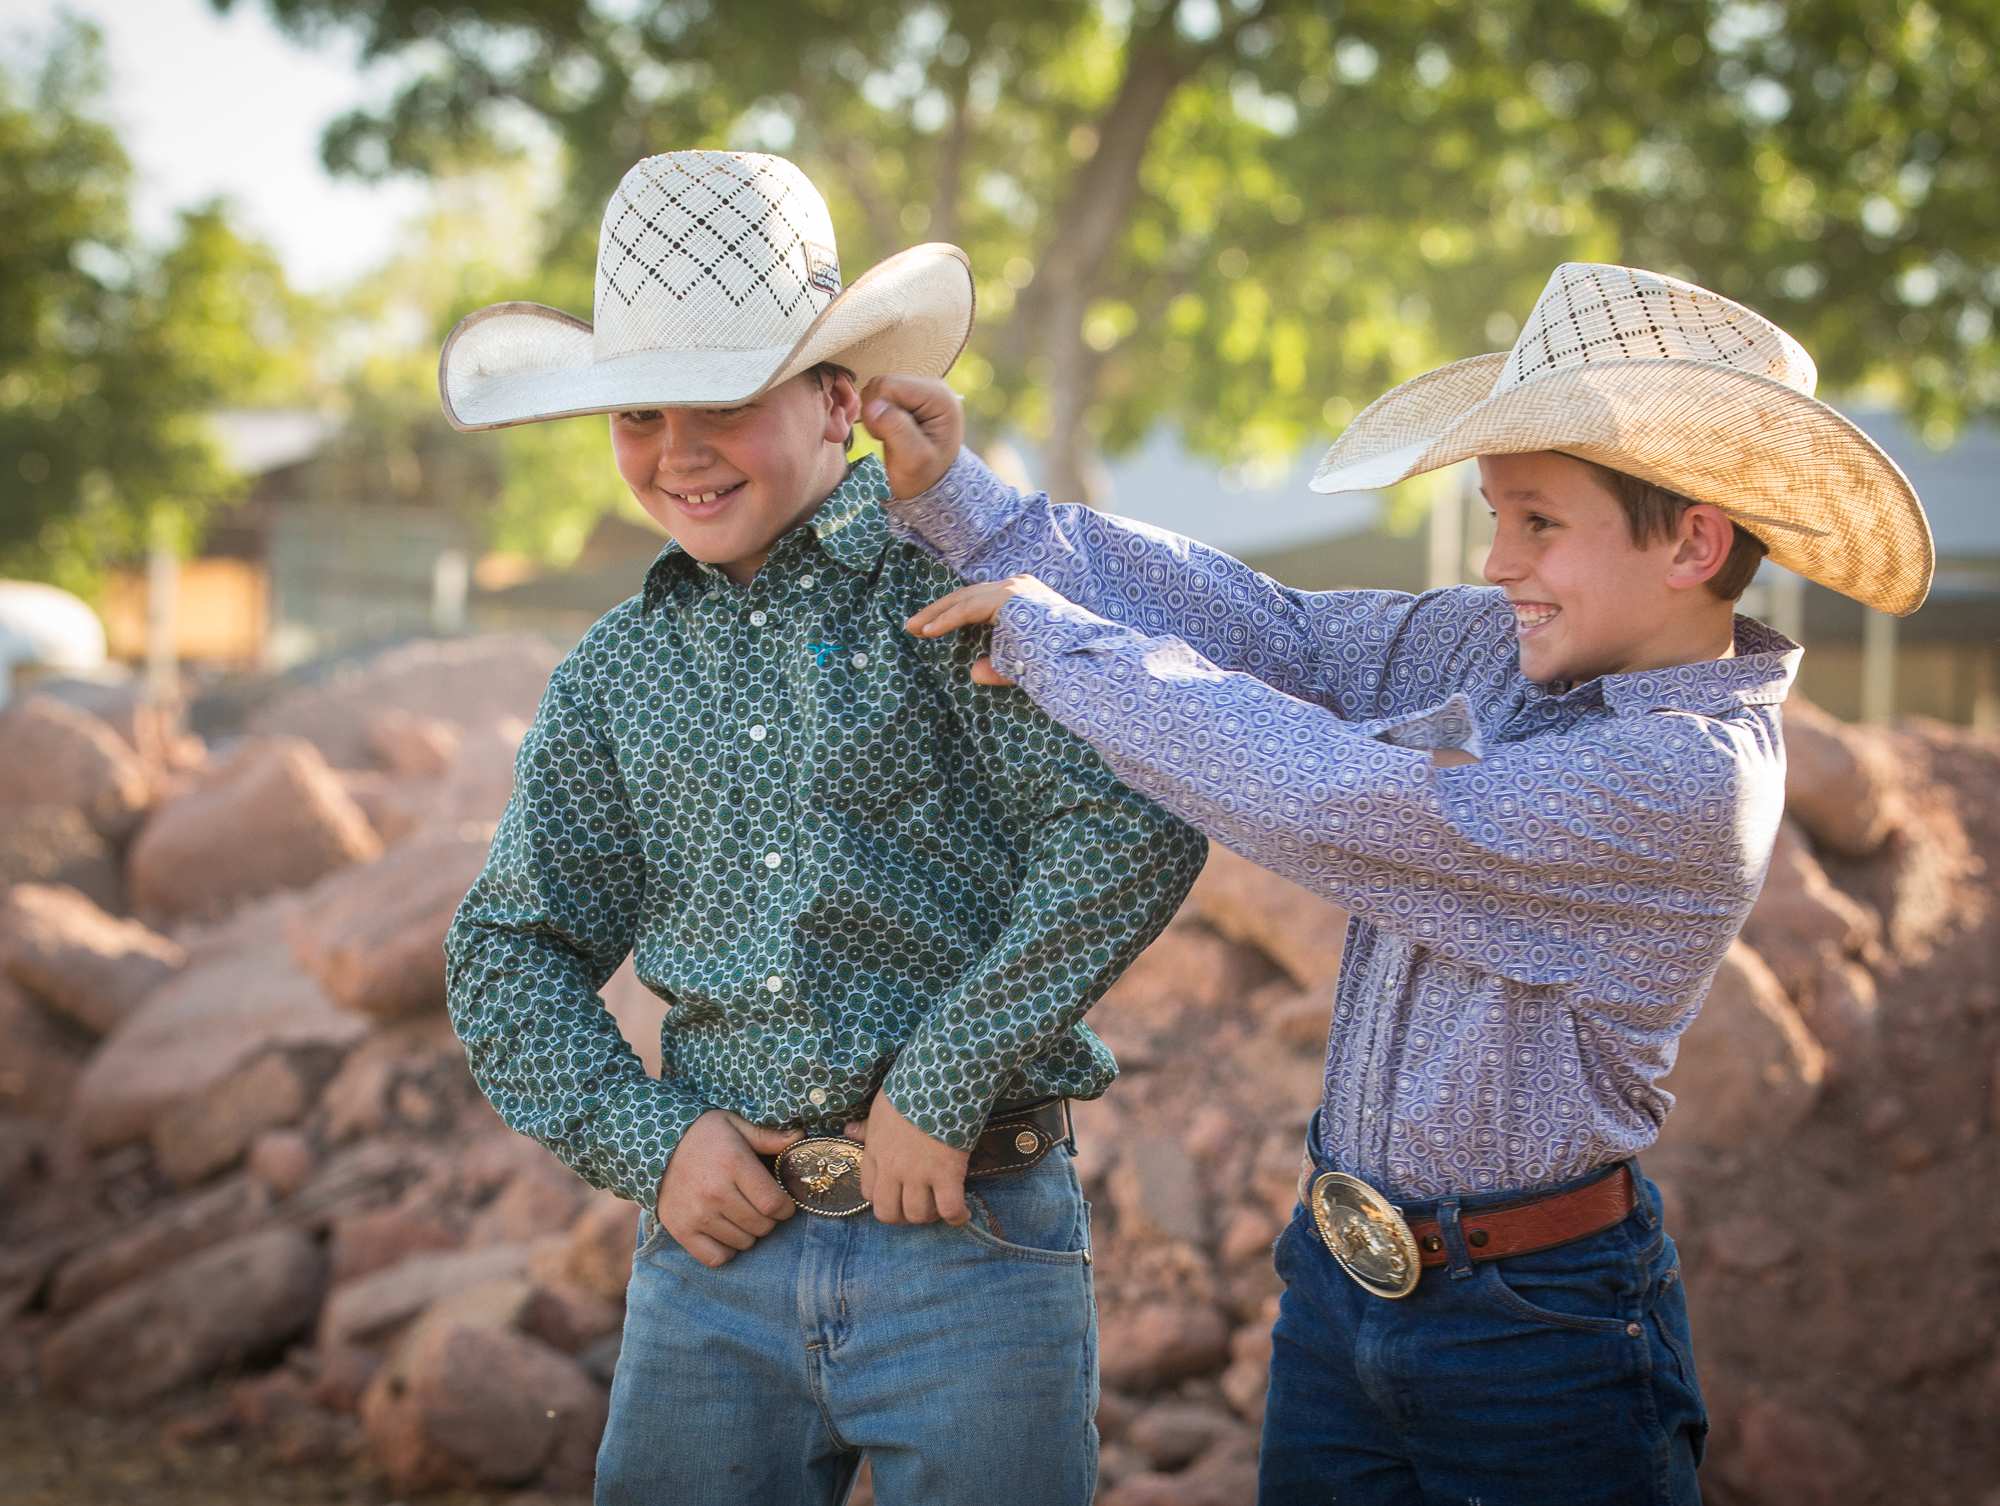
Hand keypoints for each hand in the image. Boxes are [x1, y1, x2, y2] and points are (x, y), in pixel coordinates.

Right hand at [655, 1110, 802, 1267]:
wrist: (655, 1146)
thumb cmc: (703, 1135)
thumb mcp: (736, 1125)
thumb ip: (769, 1136)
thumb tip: (800, 1137)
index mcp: (733, 1164)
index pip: (774, 1203)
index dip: (786, 1208)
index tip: (783, 1203)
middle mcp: (715, 1192)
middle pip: (761, 1226)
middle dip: (769, 1220)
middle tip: (761, 1208)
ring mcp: (697, 1214)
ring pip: (743, 1243)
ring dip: (748, 1233)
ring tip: (741, 1215)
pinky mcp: (681, 1230)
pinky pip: (716, 1257)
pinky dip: (726, 1250)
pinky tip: (725, 1232)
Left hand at [842, 1096, 971, 1225]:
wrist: (938, 1083)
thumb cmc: (909, 1092)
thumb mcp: (880, 1109)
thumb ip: (866, 1127)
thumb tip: (849, 1131)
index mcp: (875, 1153)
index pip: (868, 1193)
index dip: (883, 1198)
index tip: (896, 1194)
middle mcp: (893, 1170)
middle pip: (888, 1213)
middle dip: (902, 1216)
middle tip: (916, 1207)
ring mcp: (919, 1174)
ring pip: (918, 1214)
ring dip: (929, 1215)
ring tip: (939, 1206)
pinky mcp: (947, 1174)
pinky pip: (949, 1209)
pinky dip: (957, 1217)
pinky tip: (961, 1214)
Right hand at [859, 374, 964, 497]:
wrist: (932, 482)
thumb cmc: (924, 475)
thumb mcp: (913, 460)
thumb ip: (896, 430)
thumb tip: (873, 406)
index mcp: (939, 397)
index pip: (889, 385)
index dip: (878, 410)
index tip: (887, 436)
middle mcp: (932, 385)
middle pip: (882, 383)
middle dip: (876, 411)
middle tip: (888, 436)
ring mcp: (920, 387)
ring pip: (877, 387)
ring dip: (875, 413)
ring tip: (890, 434)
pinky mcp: (908, 392)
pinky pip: (878, 393)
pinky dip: (876, 412)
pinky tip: (889, 428)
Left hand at [904, 575, 1070, 685]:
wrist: (1082, 659)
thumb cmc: (1059, 663)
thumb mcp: (1020, 665)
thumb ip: (997, 667)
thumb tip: (972, 673)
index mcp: (1022, 598)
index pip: (978, 602)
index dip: (950, 615)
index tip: (925, 630)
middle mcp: (1018, 586)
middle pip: (966, 595)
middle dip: (937, 611)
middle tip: (911, 627)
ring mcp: (1013, 588)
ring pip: (964, 598)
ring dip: (936, 614)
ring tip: (913, 629)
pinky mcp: (1008, 596)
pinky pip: (969, 607)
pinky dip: (947, 620)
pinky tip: (928, 632)